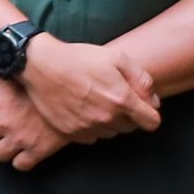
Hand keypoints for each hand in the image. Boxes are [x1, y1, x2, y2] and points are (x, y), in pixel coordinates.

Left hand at [0, 77, 68, 169]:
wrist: (73, 93)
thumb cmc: (41, 83)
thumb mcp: (12, 76)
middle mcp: (3, 122)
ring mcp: (19, 138)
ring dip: (2, 149)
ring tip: (11, 141)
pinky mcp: (38, 150)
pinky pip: (20, 165)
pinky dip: (21, 160)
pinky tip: (26, 150)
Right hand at [17, 35, 158, 140]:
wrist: (40, 65)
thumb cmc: (79, 58)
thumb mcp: (116, 57)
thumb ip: (142, 79)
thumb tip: (153, 100)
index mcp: (122, 100)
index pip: (152, 122)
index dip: (150, 113)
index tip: (141, 106)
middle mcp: (107, 118)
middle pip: (131, 128)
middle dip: (127, 115)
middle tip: (112, 97)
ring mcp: (88, 127)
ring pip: (111, 132)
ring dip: (109, 121)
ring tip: (95, 101)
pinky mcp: (71, 132)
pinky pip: (92, 136)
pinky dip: (91, 126)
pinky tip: (82, 109)